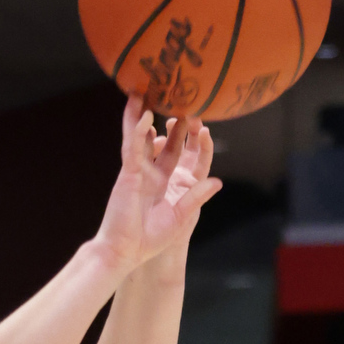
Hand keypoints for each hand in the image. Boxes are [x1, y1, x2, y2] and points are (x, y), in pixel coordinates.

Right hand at [93, 97, 221, 271]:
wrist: (126, 251)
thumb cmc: (149, 240)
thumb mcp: (180, 216)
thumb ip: (196, 197)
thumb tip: (217, 182)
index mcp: (163, 183)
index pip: (177, 154)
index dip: (187, 139)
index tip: (199, 125)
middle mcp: (150, 173)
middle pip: (161, 140)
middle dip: (171, 121)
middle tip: (180, 99)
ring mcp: (137, 171)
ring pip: (140, 137)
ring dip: (142, 115)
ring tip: (145, 92)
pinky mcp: (128, 174)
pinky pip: (133, 147)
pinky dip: (137, 131)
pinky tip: (143, 113)